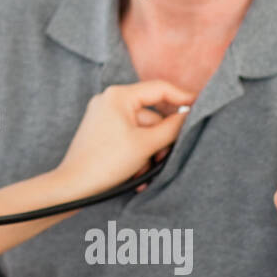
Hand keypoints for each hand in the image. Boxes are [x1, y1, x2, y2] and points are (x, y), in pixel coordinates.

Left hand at [57, 80, 194, 199]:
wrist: (73, 187)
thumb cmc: (106, 163)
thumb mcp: (146, 144)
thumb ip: (172, 127)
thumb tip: (190, 115)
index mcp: (119, 95)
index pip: (160, 88)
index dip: (184, 97)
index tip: (203, 106)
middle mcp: (110, 100)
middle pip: (152, 114)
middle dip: (162, 138)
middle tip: (168, 156)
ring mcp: (104, 117)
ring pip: (142, 131)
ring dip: (150, 152)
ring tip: (145, 172)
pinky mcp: (102, 133)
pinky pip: (130, 139)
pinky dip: (137, 154)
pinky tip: (136, 174)